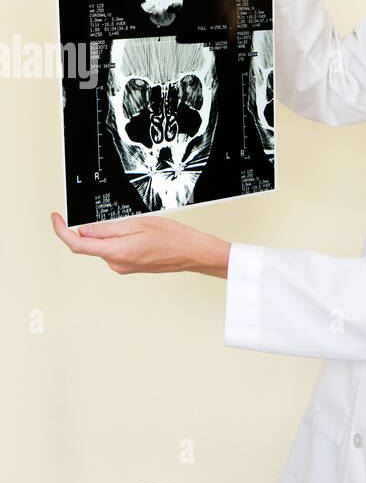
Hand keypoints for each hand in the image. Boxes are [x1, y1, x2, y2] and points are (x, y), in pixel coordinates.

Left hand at [51, 212, 229, 277]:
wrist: (192, 253)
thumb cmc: (173, 238)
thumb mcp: (137, 223)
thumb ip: (106, 228)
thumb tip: (84, 230)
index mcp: (116, 252)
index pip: (77, 244)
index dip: (61, 231)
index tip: (56, 218)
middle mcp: (117, 264)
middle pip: (90, 244)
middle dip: (92, 228)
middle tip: (110, 215)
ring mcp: (123, 267)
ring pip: (103, 246)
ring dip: (110, 233)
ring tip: (135, 225)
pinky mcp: (129, 267)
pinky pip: (114, 251)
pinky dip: (118, 240)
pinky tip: (138, 233)